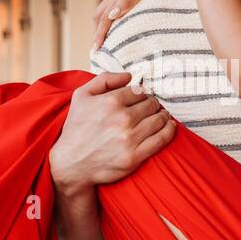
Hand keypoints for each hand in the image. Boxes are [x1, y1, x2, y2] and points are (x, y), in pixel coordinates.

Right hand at [49, 71, 175, 192]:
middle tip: (151, 108)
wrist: (71, 163)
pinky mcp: (135, 157)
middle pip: (151, 104)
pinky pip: (162, 139)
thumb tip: (129, 76)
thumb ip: (104, 79)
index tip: (141, 99)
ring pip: (159, 120)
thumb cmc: (76, 128)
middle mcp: (121, 119)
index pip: (139, 91)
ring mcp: (129, 139)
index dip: (141, 94)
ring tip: (160, 116)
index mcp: (110, 102)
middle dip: (152, 104)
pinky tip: (169, 126)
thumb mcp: (81, 96)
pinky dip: (169, 130)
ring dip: (163, 116)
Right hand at [92, 0, 182, 48]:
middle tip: (98, 46)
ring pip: (105, 9)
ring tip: (105, 36)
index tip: (96, 49)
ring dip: (103, 24)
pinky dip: (111, 16)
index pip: (105, 18)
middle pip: (100, 14)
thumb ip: (128, 0)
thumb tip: (112, 15)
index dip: (100, 35)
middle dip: (97, 31)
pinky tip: (118, 20)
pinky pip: (113, 4)